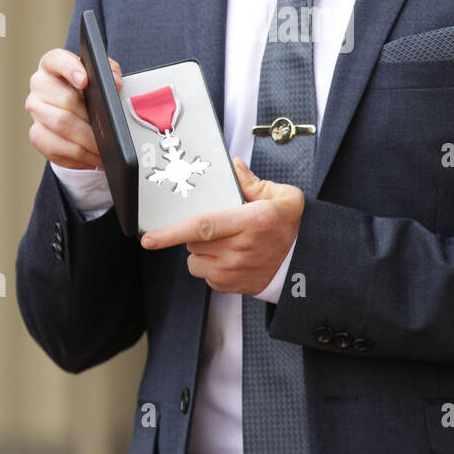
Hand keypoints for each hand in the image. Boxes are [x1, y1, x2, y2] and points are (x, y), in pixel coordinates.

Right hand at [25, 47, 122, 169]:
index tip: (86, 80)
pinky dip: (78, 155)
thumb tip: (114, 83)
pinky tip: (93, 157)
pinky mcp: (36, 134)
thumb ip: (110, 73)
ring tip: (107, 147)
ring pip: (61, 126)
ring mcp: (36, 110)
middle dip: (90, 117)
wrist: (77, 113)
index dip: (70, 69)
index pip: (57, 60)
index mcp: (53, 64)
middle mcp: (39, 85)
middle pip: (64, 100)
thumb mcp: (102, 75)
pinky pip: (56, 148)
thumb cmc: (89, 90)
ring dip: (87, 140)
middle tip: (110, 130)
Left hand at [140, 158, 303, 296]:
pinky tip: (230, 258)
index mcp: (252, 221)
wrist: (304, 261)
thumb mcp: (283, 195)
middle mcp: (241, 248)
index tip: (150, 238)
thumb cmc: (290, 226)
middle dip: (198, 233)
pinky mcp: (231, 286)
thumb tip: (233, 167)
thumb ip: (252, 181)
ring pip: (195, 260)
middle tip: (220, 226)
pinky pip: (205, 275)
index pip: (203, 226)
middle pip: (195, 241)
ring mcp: (235, 271)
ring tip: (224, 244)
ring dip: (201, 251)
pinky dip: (210, 266)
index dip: (172, 232)